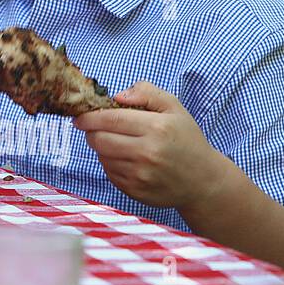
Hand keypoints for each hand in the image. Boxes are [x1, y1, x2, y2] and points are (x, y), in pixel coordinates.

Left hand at [72, 81, 225, 209]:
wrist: (203, 181)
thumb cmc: (186, 139)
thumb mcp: (174, 107)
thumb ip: (146, 93)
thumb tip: (117, 96)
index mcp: (157, 128)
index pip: (109, 119)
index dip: (89, 117)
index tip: (80, 116)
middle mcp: (148, 153)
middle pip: (99, 139)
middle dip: (92, 132)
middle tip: (96, 129)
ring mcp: (141, 175)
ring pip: (102, 157)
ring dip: (103, 148)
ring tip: (119, 144)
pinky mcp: (136, 191)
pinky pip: (109, 173)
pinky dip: (112, 164)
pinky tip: (127, 160)